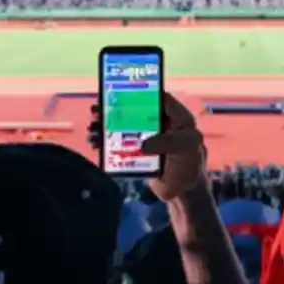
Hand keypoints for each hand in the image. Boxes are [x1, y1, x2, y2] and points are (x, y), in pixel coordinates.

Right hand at [88, 92, 206, 202]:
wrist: (184, 192)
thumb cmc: (190, 166)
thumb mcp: (185, 149)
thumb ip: (167, 142)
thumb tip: (143, 143)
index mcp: (177, 118)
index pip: (159, 98)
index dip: (143, 92)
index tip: (122, 91)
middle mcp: (161, 124)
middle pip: (135, 111)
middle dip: (115, 109)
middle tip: (97, 110)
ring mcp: (148, 138)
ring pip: (123, 127)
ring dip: (106, 126)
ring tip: (92, 128)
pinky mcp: (138, 153)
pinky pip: (120, 145)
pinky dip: (106, 143)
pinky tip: (95, 143)